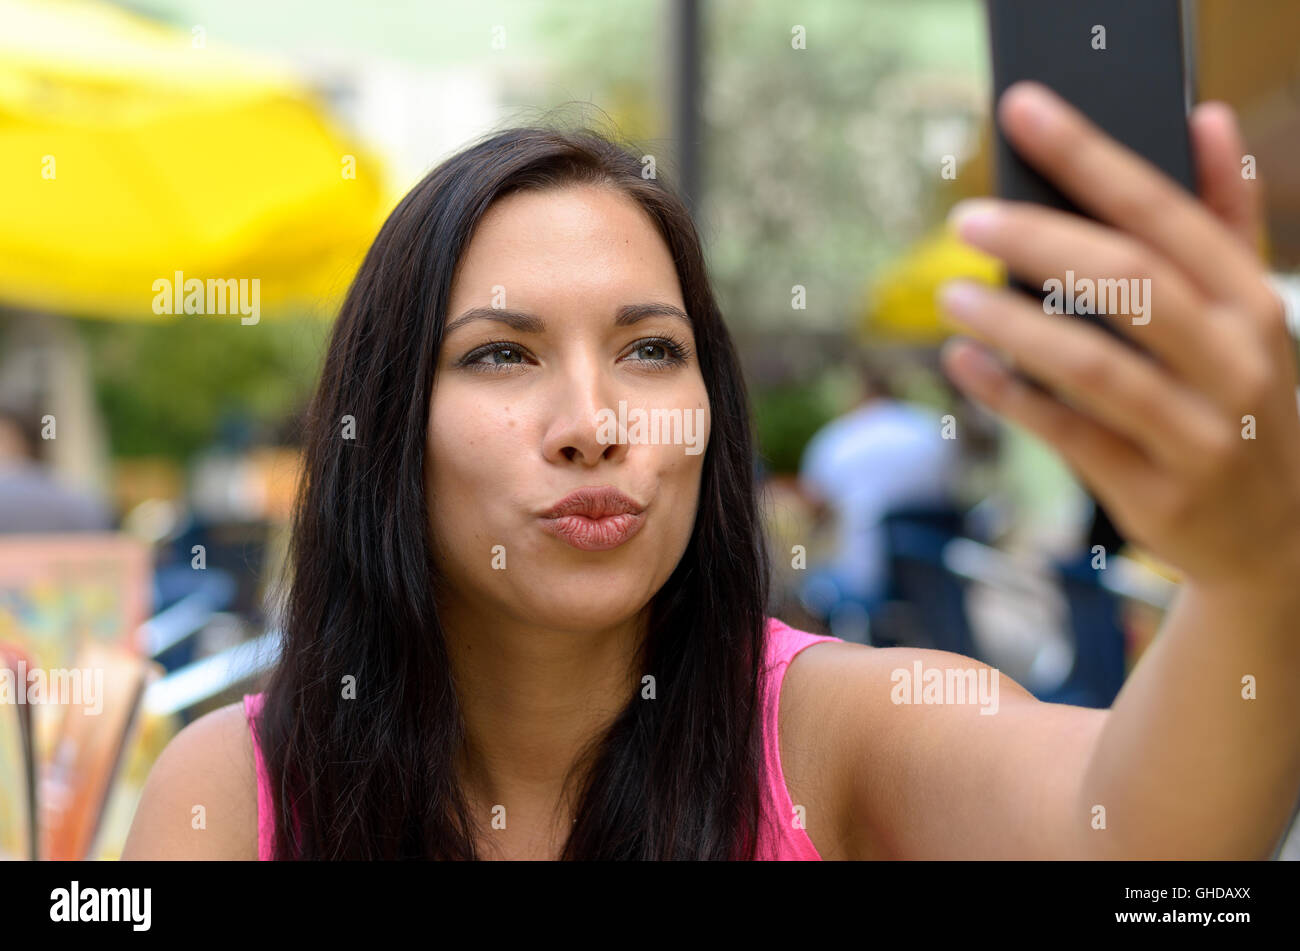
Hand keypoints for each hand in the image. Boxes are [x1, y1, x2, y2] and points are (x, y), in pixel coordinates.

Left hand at [938, 81, 1299, 591]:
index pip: (1165, 212)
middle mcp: (1235, 363)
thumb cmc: (1245, 401)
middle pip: (1127, 282)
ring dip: (1012, 326)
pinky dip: (1010, 397)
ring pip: (1091, 366)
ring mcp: (1199, 434)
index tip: (1023, 112)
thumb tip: (1203, 119)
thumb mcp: (1252, 313)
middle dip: (1038, 240)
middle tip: (966, 216)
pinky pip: (1068, 435)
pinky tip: (964, 364)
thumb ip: (1226, 219)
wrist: (1278, 535)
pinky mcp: (1154, 492)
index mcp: (1253, 302)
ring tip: (951, 294)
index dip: (1090, 157)